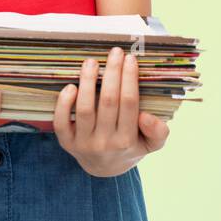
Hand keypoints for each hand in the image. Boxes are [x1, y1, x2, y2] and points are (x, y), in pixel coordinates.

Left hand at [53, 46, 169, 176]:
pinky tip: (70, 85)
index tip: (130, 59)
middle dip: (112, 73)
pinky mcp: (66, 142)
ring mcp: (83, 143)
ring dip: (87, 82)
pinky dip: (64, 104)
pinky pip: (61, 122)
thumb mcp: (151, 144)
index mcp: (127, 140)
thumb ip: (158, 132)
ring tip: (91, 62)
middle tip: (114, 52)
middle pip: (108, 102)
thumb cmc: (130, 147)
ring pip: (85, 109)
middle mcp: (105, 142)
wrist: (104, 168)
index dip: (129, 79)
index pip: (129, 103)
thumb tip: (146, 116)